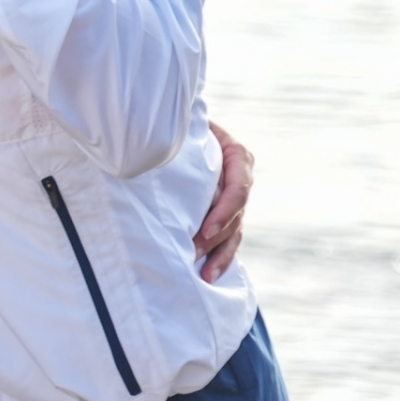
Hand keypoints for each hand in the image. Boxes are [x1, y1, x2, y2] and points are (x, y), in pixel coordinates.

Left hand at [194, 121, 253, 282]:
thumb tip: (157, 145)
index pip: (239, 189)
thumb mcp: (186, 126)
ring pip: (234, 231)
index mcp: (237, 156)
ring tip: (205, 275)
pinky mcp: (225, 211)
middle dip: (216, 238)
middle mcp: (242, 178)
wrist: (180, 125)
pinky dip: (219, 256)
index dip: (224, 212)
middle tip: (193, 253)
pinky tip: (210, 274)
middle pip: (236, 215)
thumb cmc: (180, 124)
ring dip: (220, 255)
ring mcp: (235, 198)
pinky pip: (227, 237)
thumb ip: (183, 135)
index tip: (206, 231)